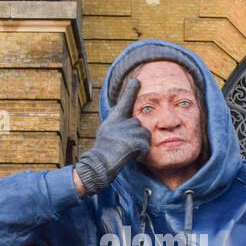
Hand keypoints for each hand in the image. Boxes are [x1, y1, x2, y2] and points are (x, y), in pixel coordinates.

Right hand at [73, 77, 150, 194]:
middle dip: (137, 135)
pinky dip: (141, 153)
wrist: (99, 165)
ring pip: (145, 135)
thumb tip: (134, 122)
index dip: (131, 90)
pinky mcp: (134, 143)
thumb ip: (120, 125)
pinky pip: (146, 146)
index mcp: (113, 119)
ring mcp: (127, 132)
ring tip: (126, 151)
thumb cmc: (104, 151)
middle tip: (124, 146)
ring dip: (140, 144)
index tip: (137, 80)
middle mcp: (120, 123)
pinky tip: (131, 156)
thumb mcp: (108, 132)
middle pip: (139, 124)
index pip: (124, 102)